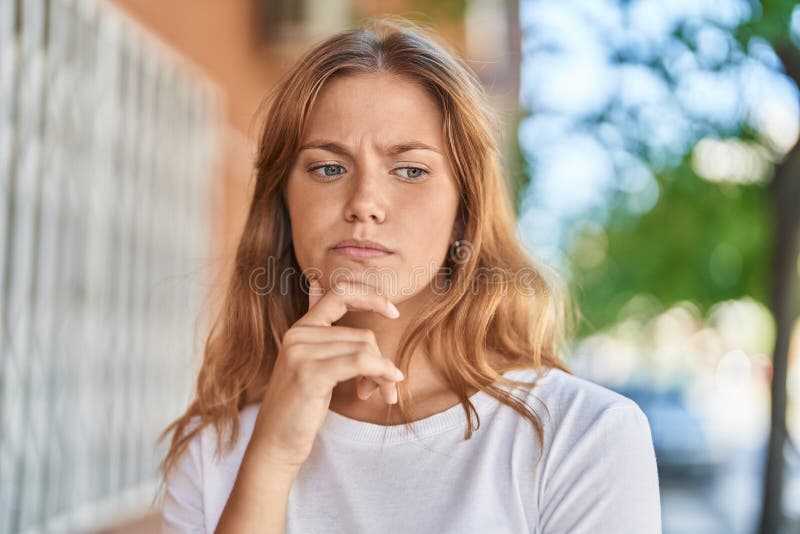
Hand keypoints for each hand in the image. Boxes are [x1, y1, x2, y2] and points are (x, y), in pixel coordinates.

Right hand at [252, 278, 403, 468]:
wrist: (276, 444)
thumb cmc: (300, 408)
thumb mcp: (313, 366)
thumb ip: (329, 338)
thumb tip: (325, 294)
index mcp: (300, 329)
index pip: (339, 293)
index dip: (370, 296)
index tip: (393, 311)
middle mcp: (298, 335)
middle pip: (362, 335)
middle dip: (382, 360)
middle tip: (387, 383)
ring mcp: (301, 353)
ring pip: (365, 349)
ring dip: (383, 373)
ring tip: (381, 393)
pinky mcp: (310, 374)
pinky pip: (360, 362)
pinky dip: (381, 372)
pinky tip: (389, 387)